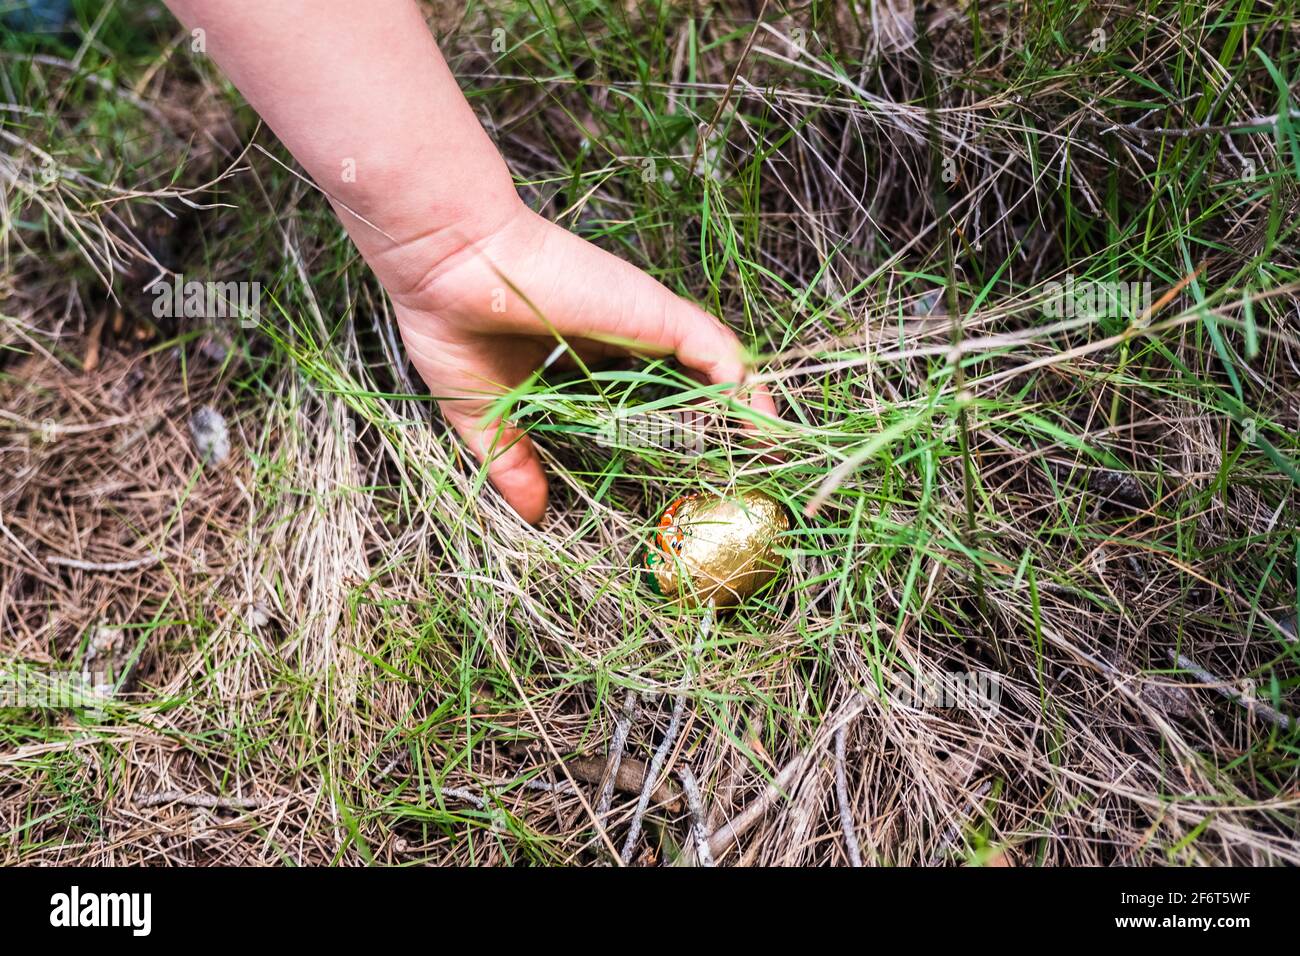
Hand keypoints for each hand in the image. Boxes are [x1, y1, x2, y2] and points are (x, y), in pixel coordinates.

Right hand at [378, 203, 778, 522]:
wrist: (446, 266)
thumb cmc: (455, 323)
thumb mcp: (485, 413)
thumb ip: (515, 462)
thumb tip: (534, 515)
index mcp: (585, 358)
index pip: (645, 397)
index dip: (669, 433)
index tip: (686, 477)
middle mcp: (623, 341)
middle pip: (691, 384)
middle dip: (720, 428)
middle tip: (742, 476)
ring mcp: (645, 327)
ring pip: (718, 369)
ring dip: (748, 413)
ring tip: (772, 459)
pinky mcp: (658, 316)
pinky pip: (723, 355)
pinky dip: (748, 392)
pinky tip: (763, 431)